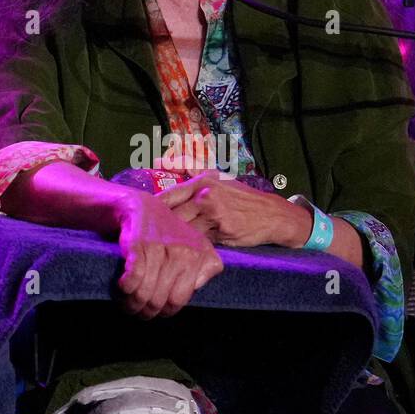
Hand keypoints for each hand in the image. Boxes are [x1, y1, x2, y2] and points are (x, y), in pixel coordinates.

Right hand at [114, 191, 223, 319]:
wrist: (141, 207)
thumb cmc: (167, 232)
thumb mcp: (194, 245)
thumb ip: (205, 267)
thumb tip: (197, 288)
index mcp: (198, 256)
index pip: (179, 300)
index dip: (164, 311)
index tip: (155, 310)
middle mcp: (182, 252)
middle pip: (160, 300)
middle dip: (145, 310)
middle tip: (137, 309)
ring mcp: (160, 248)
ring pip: (145, 293)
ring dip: (132, 302)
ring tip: (127, 301)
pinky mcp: (139, 244)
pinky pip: (134, 278)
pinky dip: (126, 287)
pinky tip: (123, 286)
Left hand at [158, 169, 307, 247]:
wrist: (272, 214)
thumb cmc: (242, 198)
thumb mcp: (219, 180)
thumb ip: (192, 174)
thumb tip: (161, 161)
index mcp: (203, 183)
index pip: (168, 197)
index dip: (153, 210)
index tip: (142, 218)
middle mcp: (207, 197)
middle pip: (173, 217)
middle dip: (162, 229)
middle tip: (151, 238)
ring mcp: (215, 215)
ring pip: (185, 232)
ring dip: (177, 240)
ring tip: (167, 248)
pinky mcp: (223, 233)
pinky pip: (200, 243)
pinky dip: (194, 247)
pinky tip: (189, 251)